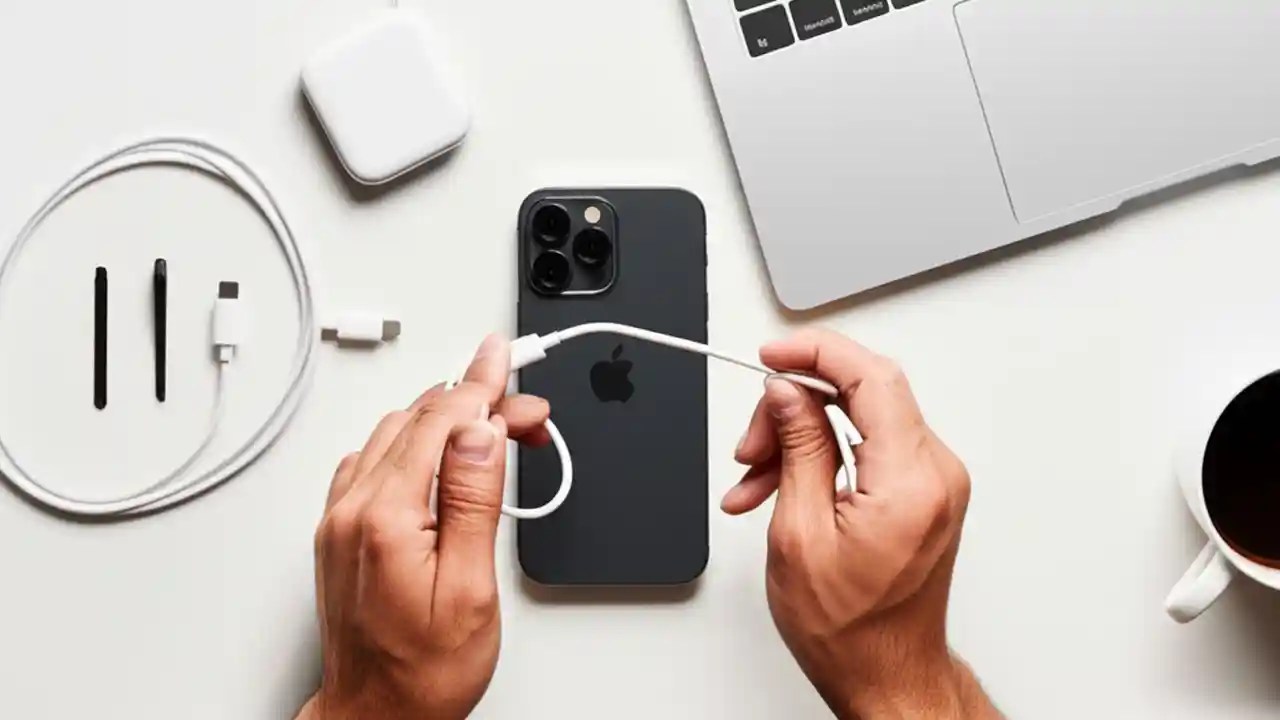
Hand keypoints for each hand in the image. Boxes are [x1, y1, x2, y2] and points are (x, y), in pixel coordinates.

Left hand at [297, 335, 549, 719]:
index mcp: (385, 518)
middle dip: (477, 404)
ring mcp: (341, 517)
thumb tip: (480, 433)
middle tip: (527, 414)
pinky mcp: (340, 529)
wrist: (377, 717)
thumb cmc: (424, 671)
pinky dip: (415, 443)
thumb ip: (472, 501)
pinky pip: (375, 459)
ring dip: (448, 421)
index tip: (505, 356)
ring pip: (397, 433)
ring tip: (497, 436)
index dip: (482, 384)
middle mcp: (353, 509)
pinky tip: (442, 457)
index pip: (440, 421)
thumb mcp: (470, 590)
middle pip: (420, 419)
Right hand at [722, 330, 997, 718]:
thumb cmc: (850, 629)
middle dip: (793, 409)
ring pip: (858, 420)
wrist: (886, 674)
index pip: (871, 377)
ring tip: (754, 481)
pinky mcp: (923, 491)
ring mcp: (934, 482)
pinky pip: (868, 448)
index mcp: (911, 482)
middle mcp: (936, 474)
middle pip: (861, 394)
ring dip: (799, 438)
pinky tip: (779, 486)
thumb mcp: (800, 533)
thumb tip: (788, 390)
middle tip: (750, 447)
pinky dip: (821, 458)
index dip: (815, 352)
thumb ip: (798, 447)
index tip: (772, 354)